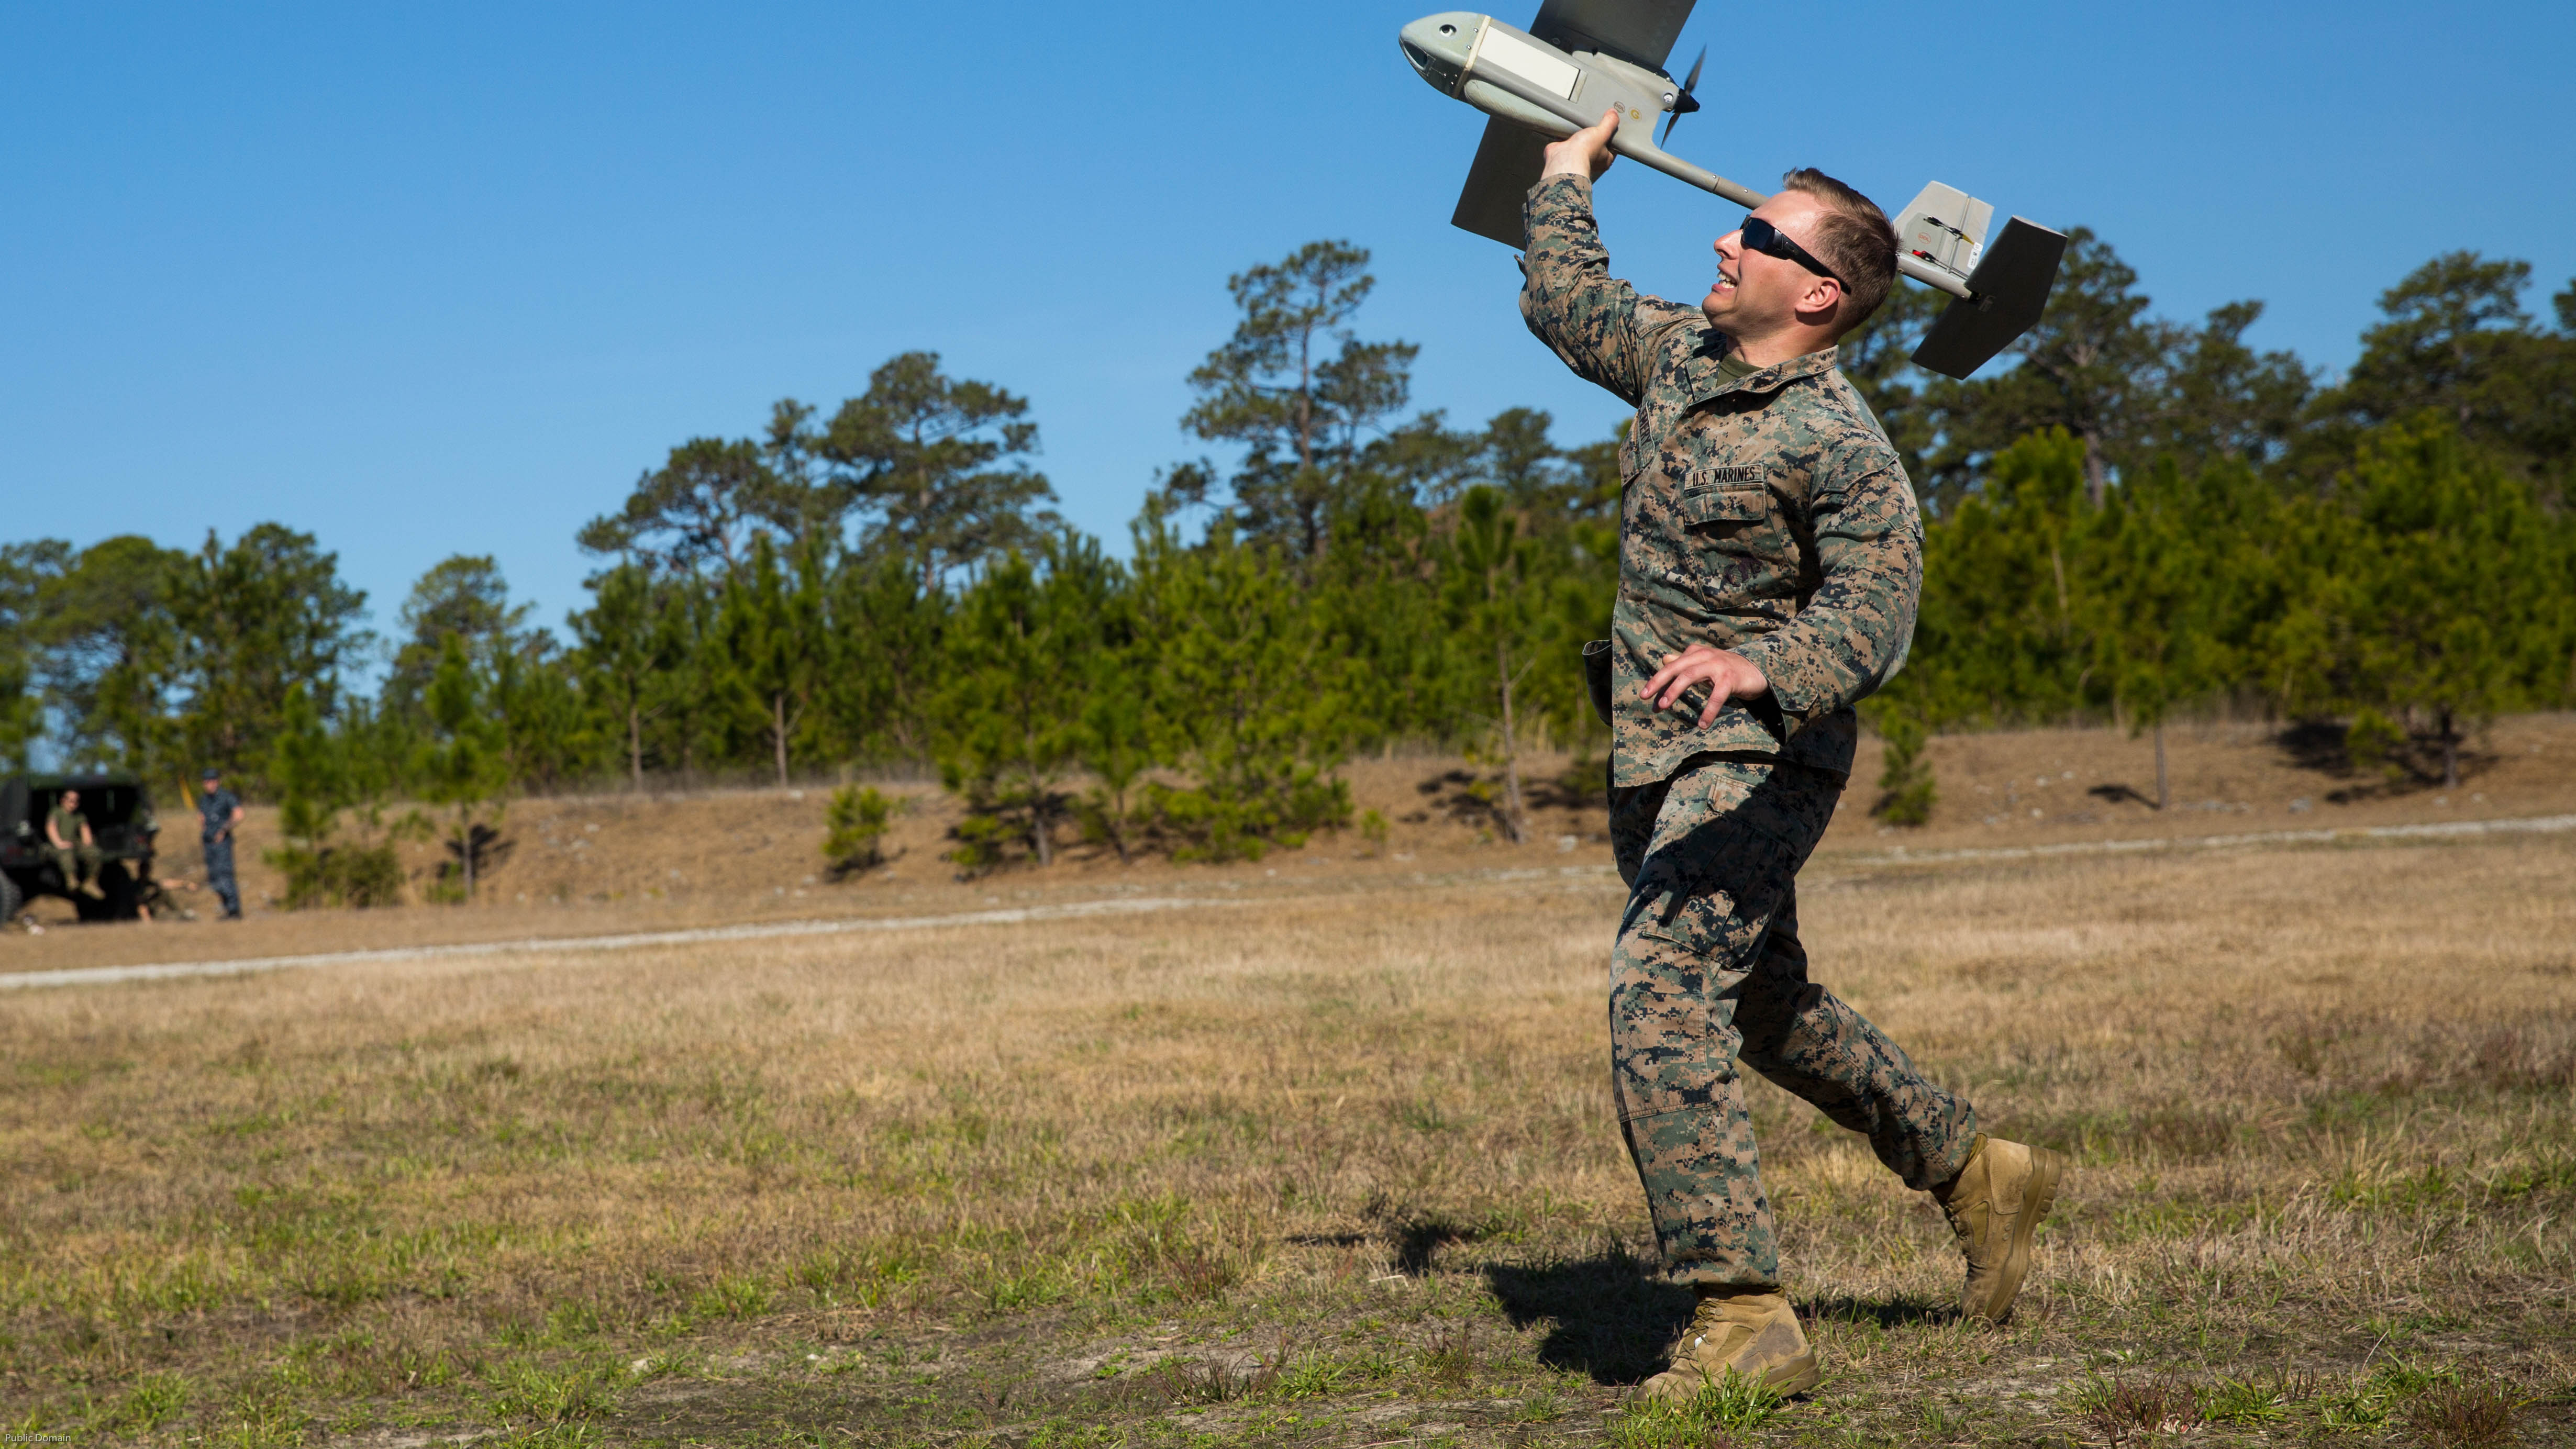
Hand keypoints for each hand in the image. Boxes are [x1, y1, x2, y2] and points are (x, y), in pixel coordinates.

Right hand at [1541, 108, 1620, 180]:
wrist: (1564, 156)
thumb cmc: (1586, 150)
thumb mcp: (1603, 131)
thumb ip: (1610, 122)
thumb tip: (1614, 114)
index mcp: (1605, 159)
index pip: (1612, 148)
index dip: (1611, 137)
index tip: (1609, 127)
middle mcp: (1592, 161)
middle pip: (1596, 144)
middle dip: (1593, 136)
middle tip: (1593, 125)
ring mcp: (1577, 158)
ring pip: (1581, 144)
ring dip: (1579, 136)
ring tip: (1580, 126)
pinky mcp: (1564, 153)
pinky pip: (1566, 143)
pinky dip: (1565, 137)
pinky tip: (1566, 130)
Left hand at [1641, 644, 1769, 727]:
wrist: (1758, 670)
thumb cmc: (1727, 669)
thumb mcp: (1704, 664)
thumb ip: (1684, 662)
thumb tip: (1664, 659)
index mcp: (1696, 653)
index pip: (1671, 666)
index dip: (1657, 681)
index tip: (1644, 696)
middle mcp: (1704, 655)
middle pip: (1676, 668)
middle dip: (1659, 682)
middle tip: (1645, 698)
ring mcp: (1718, 665)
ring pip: (1690, 676)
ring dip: (1674, 691)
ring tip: (1663, 706)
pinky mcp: (1730, 678)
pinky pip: (1716, 696)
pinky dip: (1708, 711)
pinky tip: (1702, 724)